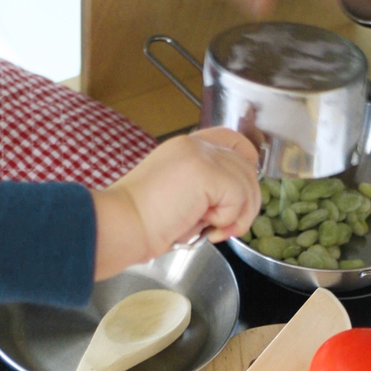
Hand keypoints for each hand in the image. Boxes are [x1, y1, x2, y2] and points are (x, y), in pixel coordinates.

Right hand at [91, 127, 259, 280]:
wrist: (122, 225)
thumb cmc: (142, 221)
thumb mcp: (180, 196)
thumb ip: (206, 190)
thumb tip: (233, 205)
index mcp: (187, 147)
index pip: (234, 140)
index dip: (247, 165)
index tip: (241, 195)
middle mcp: (196, 145)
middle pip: (247, 165)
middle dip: (246, 202)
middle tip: (225, 227)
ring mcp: (200, 155)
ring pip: (248, 182)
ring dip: (238, 215)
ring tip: (212, 229)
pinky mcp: (205, 171)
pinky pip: (238, 196)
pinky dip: (227, 219)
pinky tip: (204, 226)